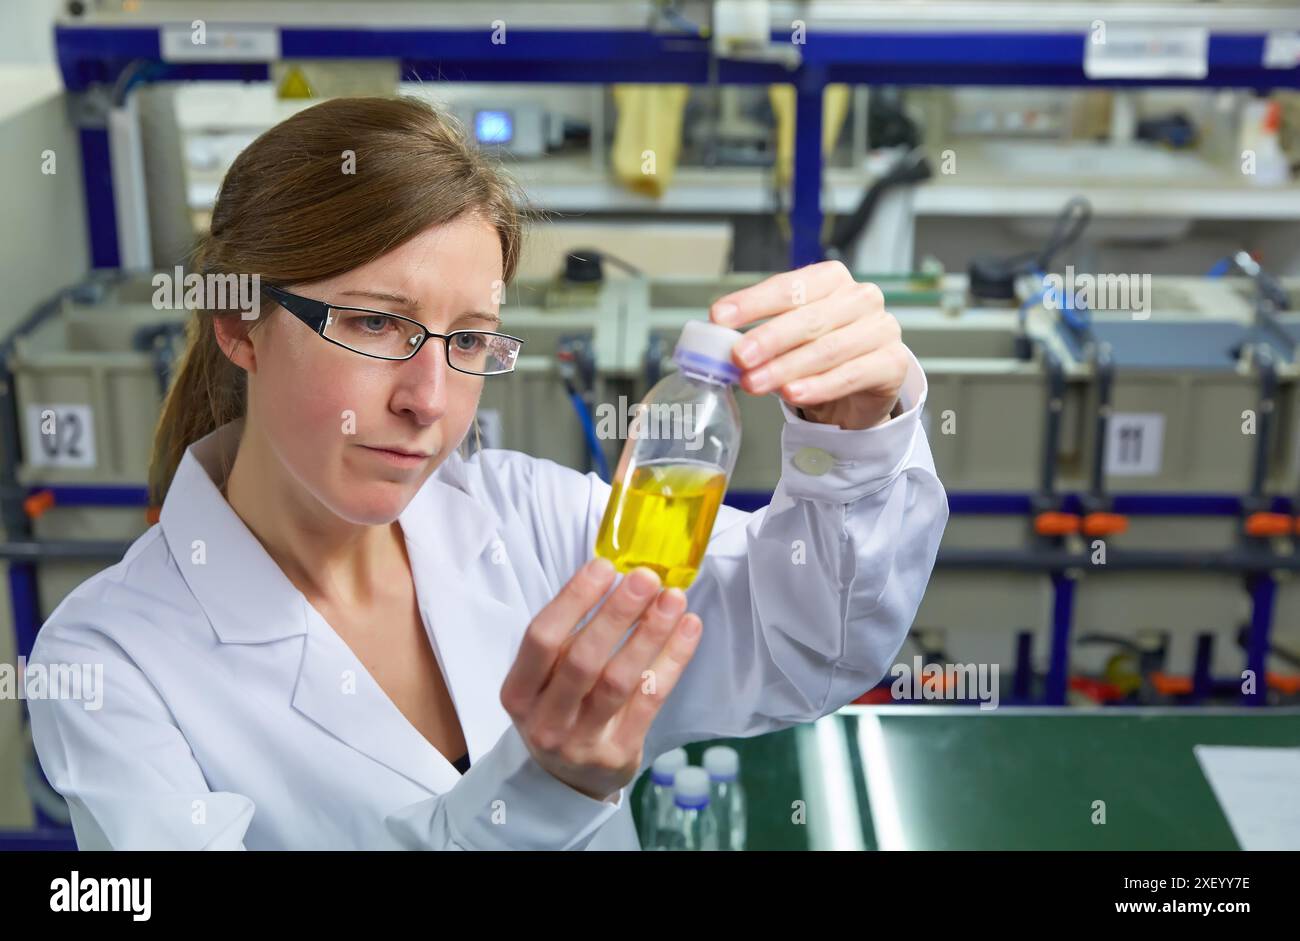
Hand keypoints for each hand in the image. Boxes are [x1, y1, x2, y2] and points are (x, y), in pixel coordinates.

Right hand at [499, 558, 701, 802]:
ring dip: (650, 634)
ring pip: (619, 680)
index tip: (605, 567)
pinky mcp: (618, 753)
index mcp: (518, 692)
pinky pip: (650, 700)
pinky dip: (672, 660)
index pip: (542, 638)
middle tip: (646, 578)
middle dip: (617, 613)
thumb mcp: (544, 679)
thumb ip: (571, 637)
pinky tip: (687, 629)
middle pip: (582, 659)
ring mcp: (581, 741)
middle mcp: (545, 719)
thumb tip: (620, 578)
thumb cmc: (559, 710)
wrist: (565, 780)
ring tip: (673, 598)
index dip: (573, 599)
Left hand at [710, 259, 908, 429]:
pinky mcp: (893, 364)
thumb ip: (760, 333)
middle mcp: (861, 298)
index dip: (752, 302)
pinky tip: (793, 394)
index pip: (789, 287)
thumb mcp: (788, 336)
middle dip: (768, 339)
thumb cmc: (819, 353)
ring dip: (786, 368)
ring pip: (828, 349)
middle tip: (738, 357)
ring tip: (754, 383)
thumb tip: (719, 341)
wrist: (859, 389)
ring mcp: (881, 329)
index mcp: (832, 279)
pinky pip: (852, 375)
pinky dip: (818, 386)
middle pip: (809, 318)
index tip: (719, 317)